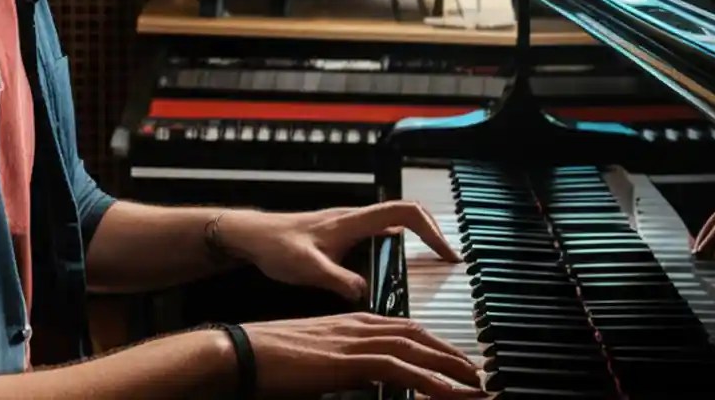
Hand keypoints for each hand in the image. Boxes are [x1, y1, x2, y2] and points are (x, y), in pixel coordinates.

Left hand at [220, 201, 459, 300]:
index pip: (405, 213)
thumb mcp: (307, 269)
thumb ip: (338, 281)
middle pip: (409, 213)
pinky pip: (383, 230)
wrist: (252, 235)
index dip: (431, 230)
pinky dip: (401, 240)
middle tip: (448, 256)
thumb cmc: (275, 245)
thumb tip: (364, 294)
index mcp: (354, 221)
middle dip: (433, 231)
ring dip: (420, 233)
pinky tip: (400, 257)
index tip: (444, 252)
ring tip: (433, 256)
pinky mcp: (345, 232)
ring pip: (397, 220)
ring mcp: (352, 223)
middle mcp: (357, 217)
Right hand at [242, 312, 484, 398]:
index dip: (434, 343)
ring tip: (474, 384)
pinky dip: (428, 379)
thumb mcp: (316, 361)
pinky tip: (448, 392)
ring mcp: (354, 340)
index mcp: (351, 323)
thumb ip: (345, 365)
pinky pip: (399, 368)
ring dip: (450, 366)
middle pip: (418, 334)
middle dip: (450, 353)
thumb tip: (364, 380)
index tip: (453, 359)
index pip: (405, 328)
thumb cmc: (268, 359)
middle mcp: (358, 325)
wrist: (239, 352)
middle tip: (475, 372)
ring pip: (416, 349)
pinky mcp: (348, 360)